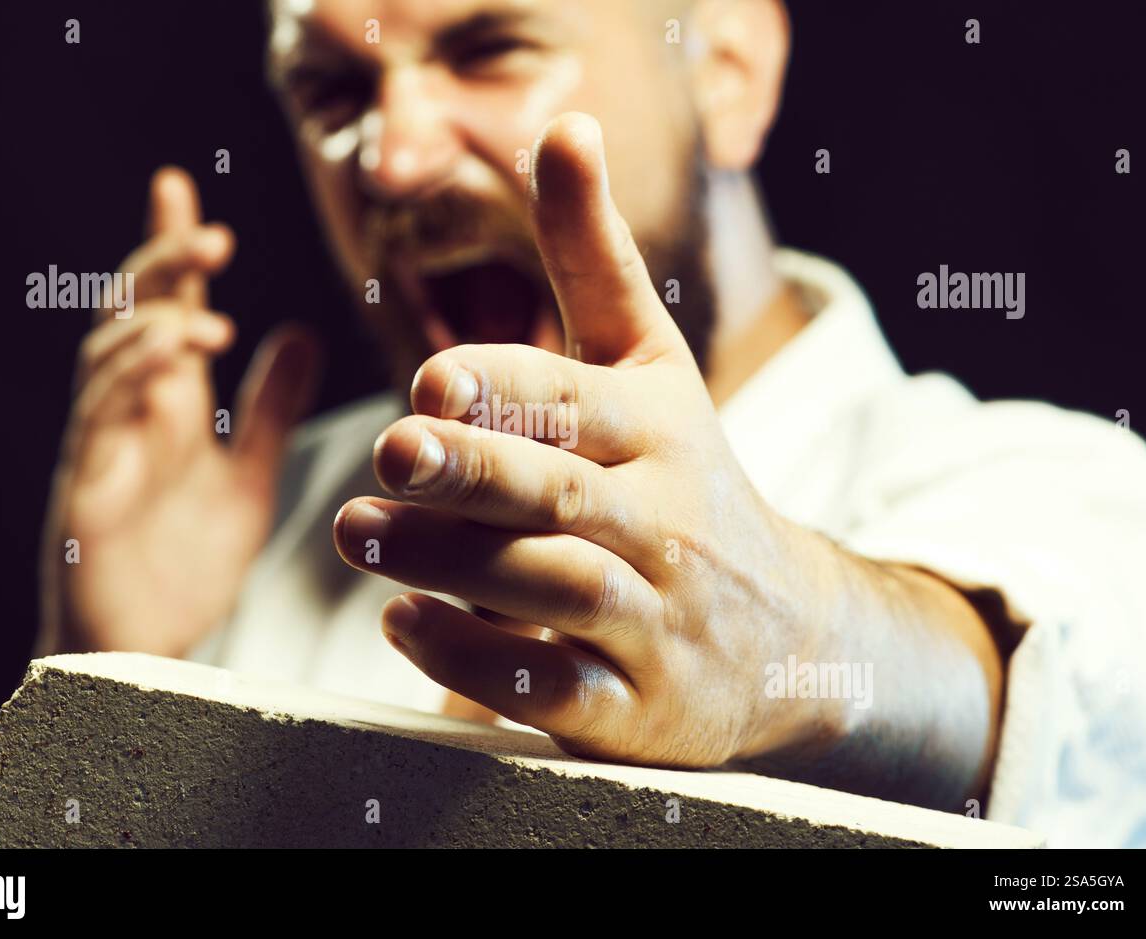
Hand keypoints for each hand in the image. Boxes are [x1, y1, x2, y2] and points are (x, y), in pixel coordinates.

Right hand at [41, 167, 317, 657]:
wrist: (150, 654)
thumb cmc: (186, 565)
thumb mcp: (250, 476)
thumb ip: (271, 408)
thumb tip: (302, 330)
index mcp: (170, 408)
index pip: (169, 308)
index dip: (170, 248)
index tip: (177, 183)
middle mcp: (132, 416)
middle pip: (130, 315)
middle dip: (157, 263)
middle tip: (203, 227)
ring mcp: (103, 450)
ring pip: (105, 359)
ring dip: (150, 325)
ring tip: (203, 312)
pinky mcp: (86, 493)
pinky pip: (95, 422)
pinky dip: (129, 383)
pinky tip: (170, 363)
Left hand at [335, 114, 999, 796]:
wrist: (788, 629)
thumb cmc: (687, 478)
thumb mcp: (652, 364)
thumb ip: (593, 256)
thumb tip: (563, 124)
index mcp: (658, 429)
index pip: (580, 401)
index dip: (508, 390)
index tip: (432, 383)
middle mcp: (661, 519)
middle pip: (564, 494)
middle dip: (475, 474)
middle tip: (389, 452)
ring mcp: (651, 617)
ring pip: (555, 589)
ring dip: (452, 564)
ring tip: (357, 533)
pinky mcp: (632, 704)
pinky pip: (554, 688)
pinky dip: (476, 658)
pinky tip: (404, 623)